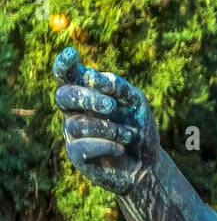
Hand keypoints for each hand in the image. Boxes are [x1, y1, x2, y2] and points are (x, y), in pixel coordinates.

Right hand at [54, 48, 159, 194]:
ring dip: (108, 128)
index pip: (66, 76)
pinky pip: (82, 146)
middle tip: (111, 106)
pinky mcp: (76, 156)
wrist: (148, 165)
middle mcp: (74, 111)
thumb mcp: (135, 103)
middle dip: (87, 98)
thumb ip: (117, 87)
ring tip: (128, 135)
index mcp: (85, 93)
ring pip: (77, 124)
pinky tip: (121, 148)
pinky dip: (106, 145)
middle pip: (64, 96)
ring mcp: (73, 134)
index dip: (64, 65)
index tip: (72, 55)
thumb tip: (90, 76)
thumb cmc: (139, 129)